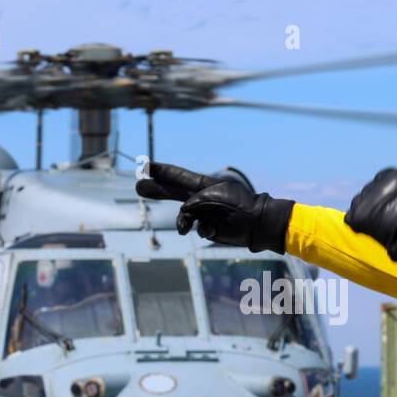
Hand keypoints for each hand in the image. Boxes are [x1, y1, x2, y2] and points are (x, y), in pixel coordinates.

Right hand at [135, 162, 293, 253]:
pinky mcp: (211, 228)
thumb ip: (192, 203)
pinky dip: (205, 230)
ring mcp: (206, 213)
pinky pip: (200, 229)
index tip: (146, 166)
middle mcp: (203, 197)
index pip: (178, 176)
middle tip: (139, 187)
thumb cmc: (238, 206)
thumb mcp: (212, 198)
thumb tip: (184, 214)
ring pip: (185, 218)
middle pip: (174, 194)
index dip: (162, 171)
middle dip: (158, 191)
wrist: (257, 224)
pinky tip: (214, 230)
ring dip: (183, 222)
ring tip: (184, 228)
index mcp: (205, 185)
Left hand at [345, 168, 396, 267]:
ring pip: (358, 204)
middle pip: (368, 192)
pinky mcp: (358, 215)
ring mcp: (365, 199)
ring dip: (365, 214)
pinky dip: (357, 225)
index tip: (390, 206)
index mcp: (392, 175)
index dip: (384, 194)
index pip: (381, 180)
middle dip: (373, 204)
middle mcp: (376, 183)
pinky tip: (369, 232)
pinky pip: (351, 218)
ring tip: (378, 227)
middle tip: (384, 219)